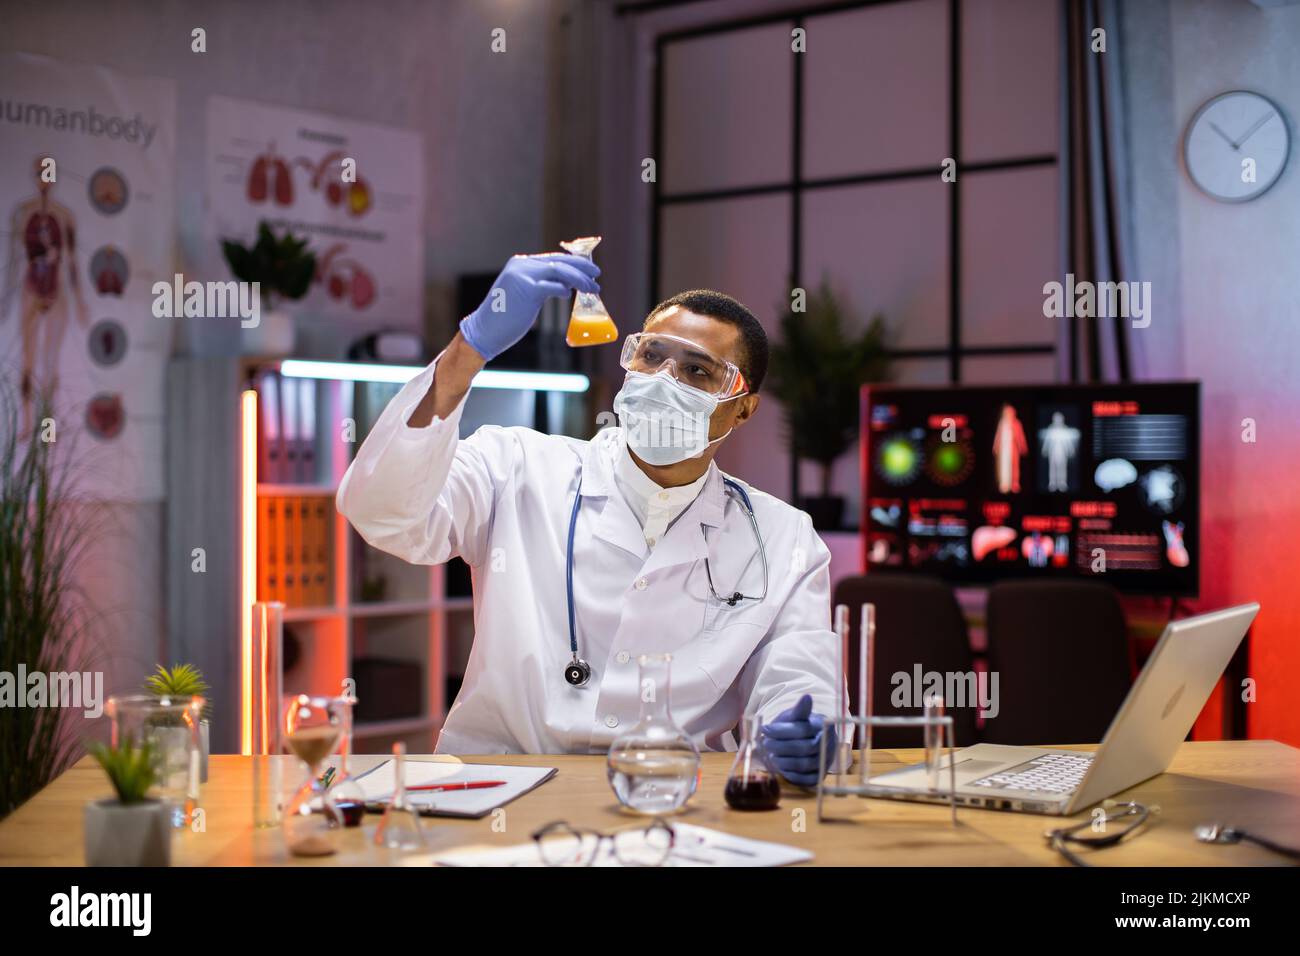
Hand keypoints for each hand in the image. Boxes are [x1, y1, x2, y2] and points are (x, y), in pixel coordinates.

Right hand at [458, 253, 599, 360]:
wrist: (484, 331)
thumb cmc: (505, 317)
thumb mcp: (523, 294)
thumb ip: (540, 285)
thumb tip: (566, 285)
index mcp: (521, 264)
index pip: (553, 258)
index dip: (573, 263)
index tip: (588, 269)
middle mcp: (522, 265)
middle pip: (559, 262)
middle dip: (582, 267)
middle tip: (597, 274)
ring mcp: (524, 276)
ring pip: (560, 271)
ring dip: (580, 279)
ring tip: (593, 287)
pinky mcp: (528, 290)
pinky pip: (554, 287)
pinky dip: (565, 290)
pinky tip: (570, 295)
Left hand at [761, 694, 837, 787]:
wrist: (805, 740)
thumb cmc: (797, 726)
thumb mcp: (795, 716)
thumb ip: (799, 710)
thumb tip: (807, 697)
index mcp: (823, 725)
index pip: (802, 729)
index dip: (781, 730)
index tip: (765, 729)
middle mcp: (829, 744)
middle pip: (803, 748)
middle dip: (780, 747)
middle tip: (766, 743)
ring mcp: (826, 761)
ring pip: (804, 764)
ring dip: (783, 761)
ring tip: (771, 755)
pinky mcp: (820, 775)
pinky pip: (805, 779)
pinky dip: (791, 774)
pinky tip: (781, 767)